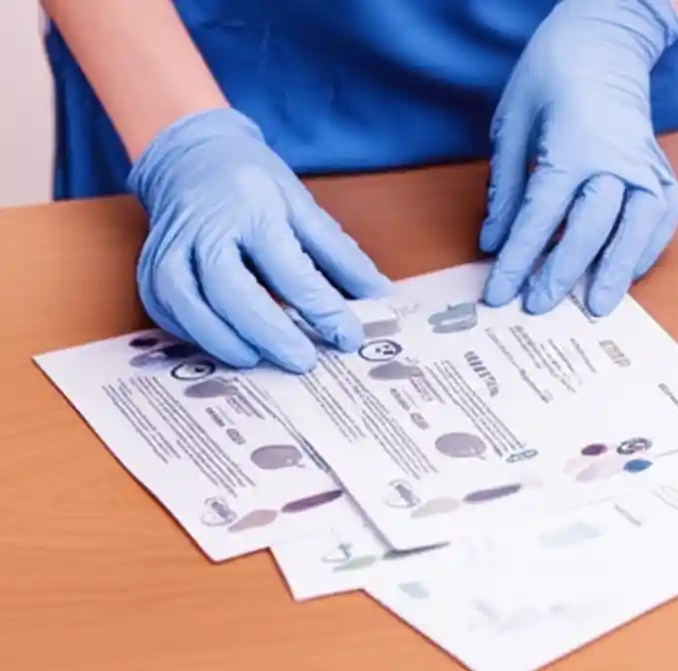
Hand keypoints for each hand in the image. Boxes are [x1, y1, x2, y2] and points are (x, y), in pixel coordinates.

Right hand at [128, 108, 391, 372]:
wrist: (191, 154)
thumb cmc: (253, 184)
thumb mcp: (303, 207)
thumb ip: (340, 256)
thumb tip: (380, 297)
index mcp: (255, 210)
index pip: (291, 269)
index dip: (323, 309)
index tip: (349, 337)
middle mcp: (208, 228)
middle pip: (232, 290)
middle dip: (270, 332)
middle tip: (303, 361)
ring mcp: (171, 247)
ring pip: (188, 303)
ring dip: (224, 340)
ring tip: (259, 360)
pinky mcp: (150, 267)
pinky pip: (166, 310)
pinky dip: (193, 334)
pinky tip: (223, 344)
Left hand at [479, 0, 677, 315]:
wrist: (604, 45)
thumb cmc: (552, 79)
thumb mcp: (512, 125)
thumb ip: (506, 187)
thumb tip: (494, 242)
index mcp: (572, 144)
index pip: (542, 215)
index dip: (518, 259)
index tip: (499, 293)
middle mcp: (615, 159)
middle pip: (591, 228)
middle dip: (563, 273)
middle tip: (539, 307)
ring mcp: (645, 166)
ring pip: (637, 228)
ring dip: (617, 271)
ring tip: (598, 307)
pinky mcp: (661, 171)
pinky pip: (662, 217)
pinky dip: (649, 249)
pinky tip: (629, 273)